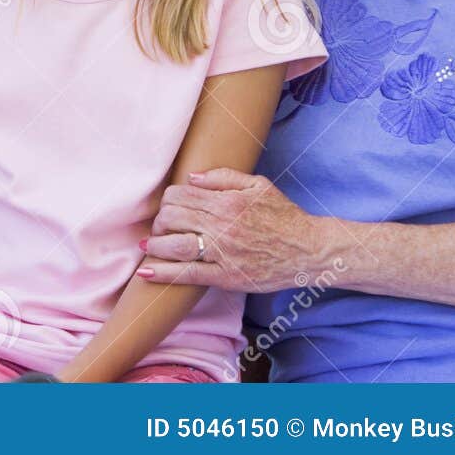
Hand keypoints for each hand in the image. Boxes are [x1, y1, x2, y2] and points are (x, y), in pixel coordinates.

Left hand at [139, 168, 330, 292]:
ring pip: (175, 246)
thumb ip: (224, 177)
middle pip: (172, 218)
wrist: (308, 250)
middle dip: (160, 221)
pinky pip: (189, 275)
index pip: (180, 195)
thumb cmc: (284, 216)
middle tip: (160, 226)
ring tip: (147, 246)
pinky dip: (164, 274)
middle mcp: (222, 226)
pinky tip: (145, 272)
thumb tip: (192, 177)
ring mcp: (223, 253)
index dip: (168, 200)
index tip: (169, 206)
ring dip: (155, 245)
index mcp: (227, 202)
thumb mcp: (258, 186)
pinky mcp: (226, 277)